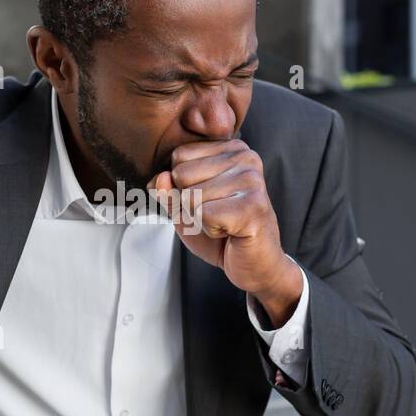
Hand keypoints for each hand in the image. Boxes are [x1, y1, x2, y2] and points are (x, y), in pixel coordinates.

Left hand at [152, 139, 302, 325]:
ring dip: (201, 219)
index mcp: (232, 149)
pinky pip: (204, 214)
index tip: (210, 200)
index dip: (183, 187)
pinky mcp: (253, 205)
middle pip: (182, 175)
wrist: (255, 266)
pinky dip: (210, 230)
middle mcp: (246, 157)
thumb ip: (167, 191)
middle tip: (217, 215)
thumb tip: (159, 178)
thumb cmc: (222, 233)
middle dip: (190, 204)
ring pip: (191, 196)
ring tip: (226, 223)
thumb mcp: (184, 209)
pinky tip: (231, 232)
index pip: (179, 156)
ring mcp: (252, 180)